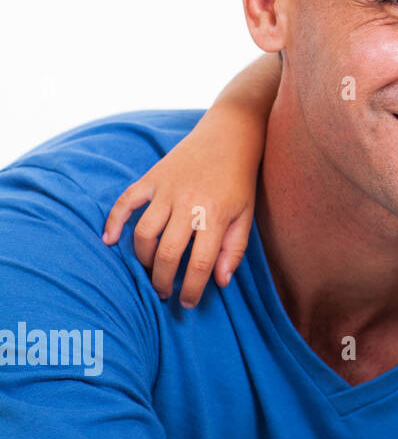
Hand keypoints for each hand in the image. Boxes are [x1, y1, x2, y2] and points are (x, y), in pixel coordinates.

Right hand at [101, 108, 261, 306]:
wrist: (229, 135)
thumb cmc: (240, 179)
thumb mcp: (246, 215)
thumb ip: (234, 250)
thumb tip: (219, 282)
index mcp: (216, 215)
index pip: (201, 263)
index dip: (192, 288)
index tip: (188, 302)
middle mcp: (188, 204)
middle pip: (168, 253)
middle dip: (163, 280)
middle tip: (164, 292)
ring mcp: (166, 190)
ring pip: (144, 233)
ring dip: (143, 259)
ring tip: (150, 271)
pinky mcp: (152, 178)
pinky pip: (125, 202)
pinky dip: (114, 222)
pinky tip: (110, 241)